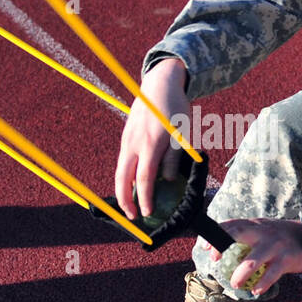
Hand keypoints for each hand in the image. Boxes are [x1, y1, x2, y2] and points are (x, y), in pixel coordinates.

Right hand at [115, 58, 189, 219]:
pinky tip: (131, 185)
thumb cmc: (175, 108)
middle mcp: (135, 143)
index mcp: (151, 143)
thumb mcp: (181, 133)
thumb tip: (166, 180)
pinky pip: (123, 162)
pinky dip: (124, 177)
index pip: (145, 178)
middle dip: (125, 201)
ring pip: (120, 171)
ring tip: (129, 205)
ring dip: (122, 190)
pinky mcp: (125, 137)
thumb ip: (173, 158)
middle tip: (131, 217)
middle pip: (124, 178)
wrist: (159, 83)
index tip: (147, 213)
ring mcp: (127, 140)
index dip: (145, 198)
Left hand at [209, 218, 301, 296]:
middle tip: (214, 259)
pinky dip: (262, 284)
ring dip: (240, 275)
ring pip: (253, 260)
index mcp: (253, 225)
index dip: (215, 234)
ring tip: (235, 284)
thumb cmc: (276, 237)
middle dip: (222, 245)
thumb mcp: (260, 230)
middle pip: (238, 233)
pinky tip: (255, 290)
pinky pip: (271, 274)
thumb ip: (242, 234)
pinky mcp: (286, 259)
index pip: (230, 224)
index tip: (204, 247)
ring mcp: (275, 246)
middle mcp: (262, 232)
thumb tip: (214, 246)